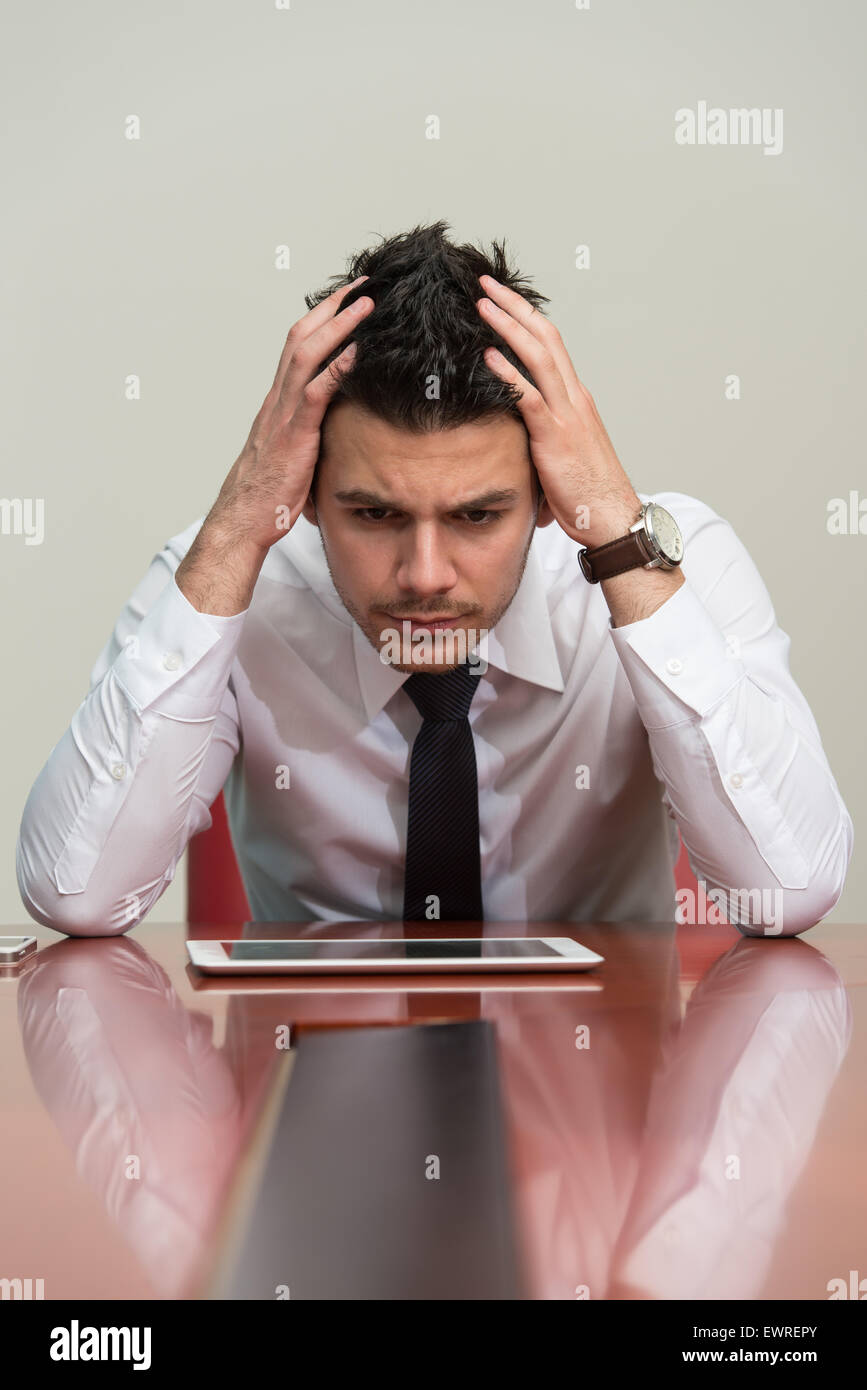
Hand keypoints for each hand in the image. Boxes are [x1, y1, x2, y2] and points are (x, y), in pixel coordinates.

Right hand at [206, 275, 374, 554]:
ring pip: (307, 355)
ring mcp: (284, 415)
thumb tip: (339, 427)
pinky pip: (314, 393)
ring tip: (367, 304)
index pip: (299, 346)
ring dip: (338, 326)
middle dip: (333, 307)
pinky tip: (358, 351)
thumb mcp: (293, 453)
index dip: (323, 318)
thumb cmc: (268, 494)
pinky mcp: (294, 436)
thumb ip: (311, 432)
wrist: (243, 519)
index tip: (349, 298)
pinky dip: (337, 368)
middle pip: (302, 337)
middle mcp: (278, 399)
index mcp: (278, 401)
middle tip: (364, 284)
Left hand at [476, 274, 640, 549]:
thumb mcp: (562, 454)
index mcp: (576, 398)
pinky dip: (508, 373)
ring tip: (482, 305)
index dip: (526, 317)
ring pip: (537, 356)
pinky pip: (530, 397)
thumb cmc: (587, 493)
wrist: (611, 517)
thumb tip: (514, 436)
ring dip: (508, 327)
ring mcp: (566, 414)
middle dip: (514, 306)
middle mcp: (574, 397)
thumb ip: (541, 435)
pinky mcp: (555, 437)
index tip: (503, 299)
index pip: (551, 344)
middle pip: (544, 337)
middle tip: (486, 284)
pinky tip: (487, 356)